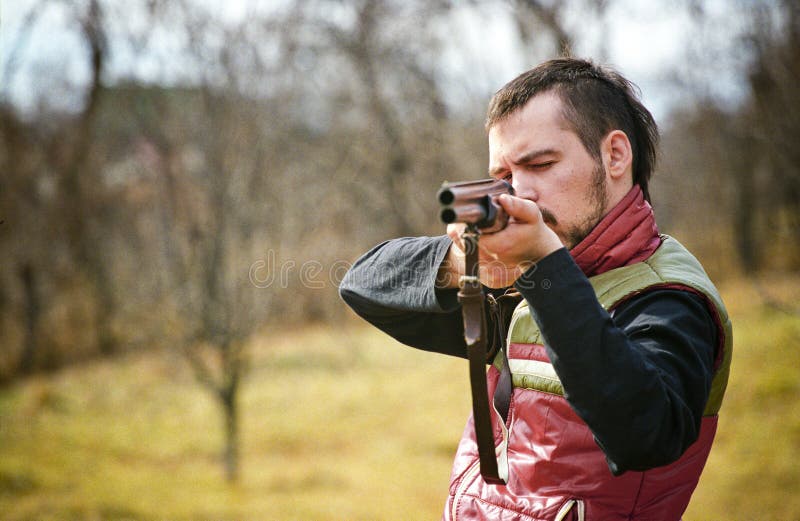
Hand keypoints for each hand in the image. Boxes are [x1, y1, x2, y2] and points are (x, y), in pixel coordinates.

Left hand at [438, 195, 562, 288]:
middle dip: (463, 228)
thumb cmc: (534, 232)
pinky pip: (468, 257)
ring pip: (463, 250)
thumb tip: (503, 199)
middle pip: (463, 242)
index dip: (466, 223)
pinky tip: (472, 237)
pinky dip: (467, 246)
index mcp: (500, 245)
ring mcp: (487, 268)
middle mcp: (491, 259)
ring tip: (470, 226)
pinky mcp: (484, 272)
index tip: (469, 214)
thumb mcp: (532, 215)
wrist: (539, 254)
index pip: (470, 234)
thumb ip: (519, 206)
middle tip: (468, 217)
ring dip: (463, 237)